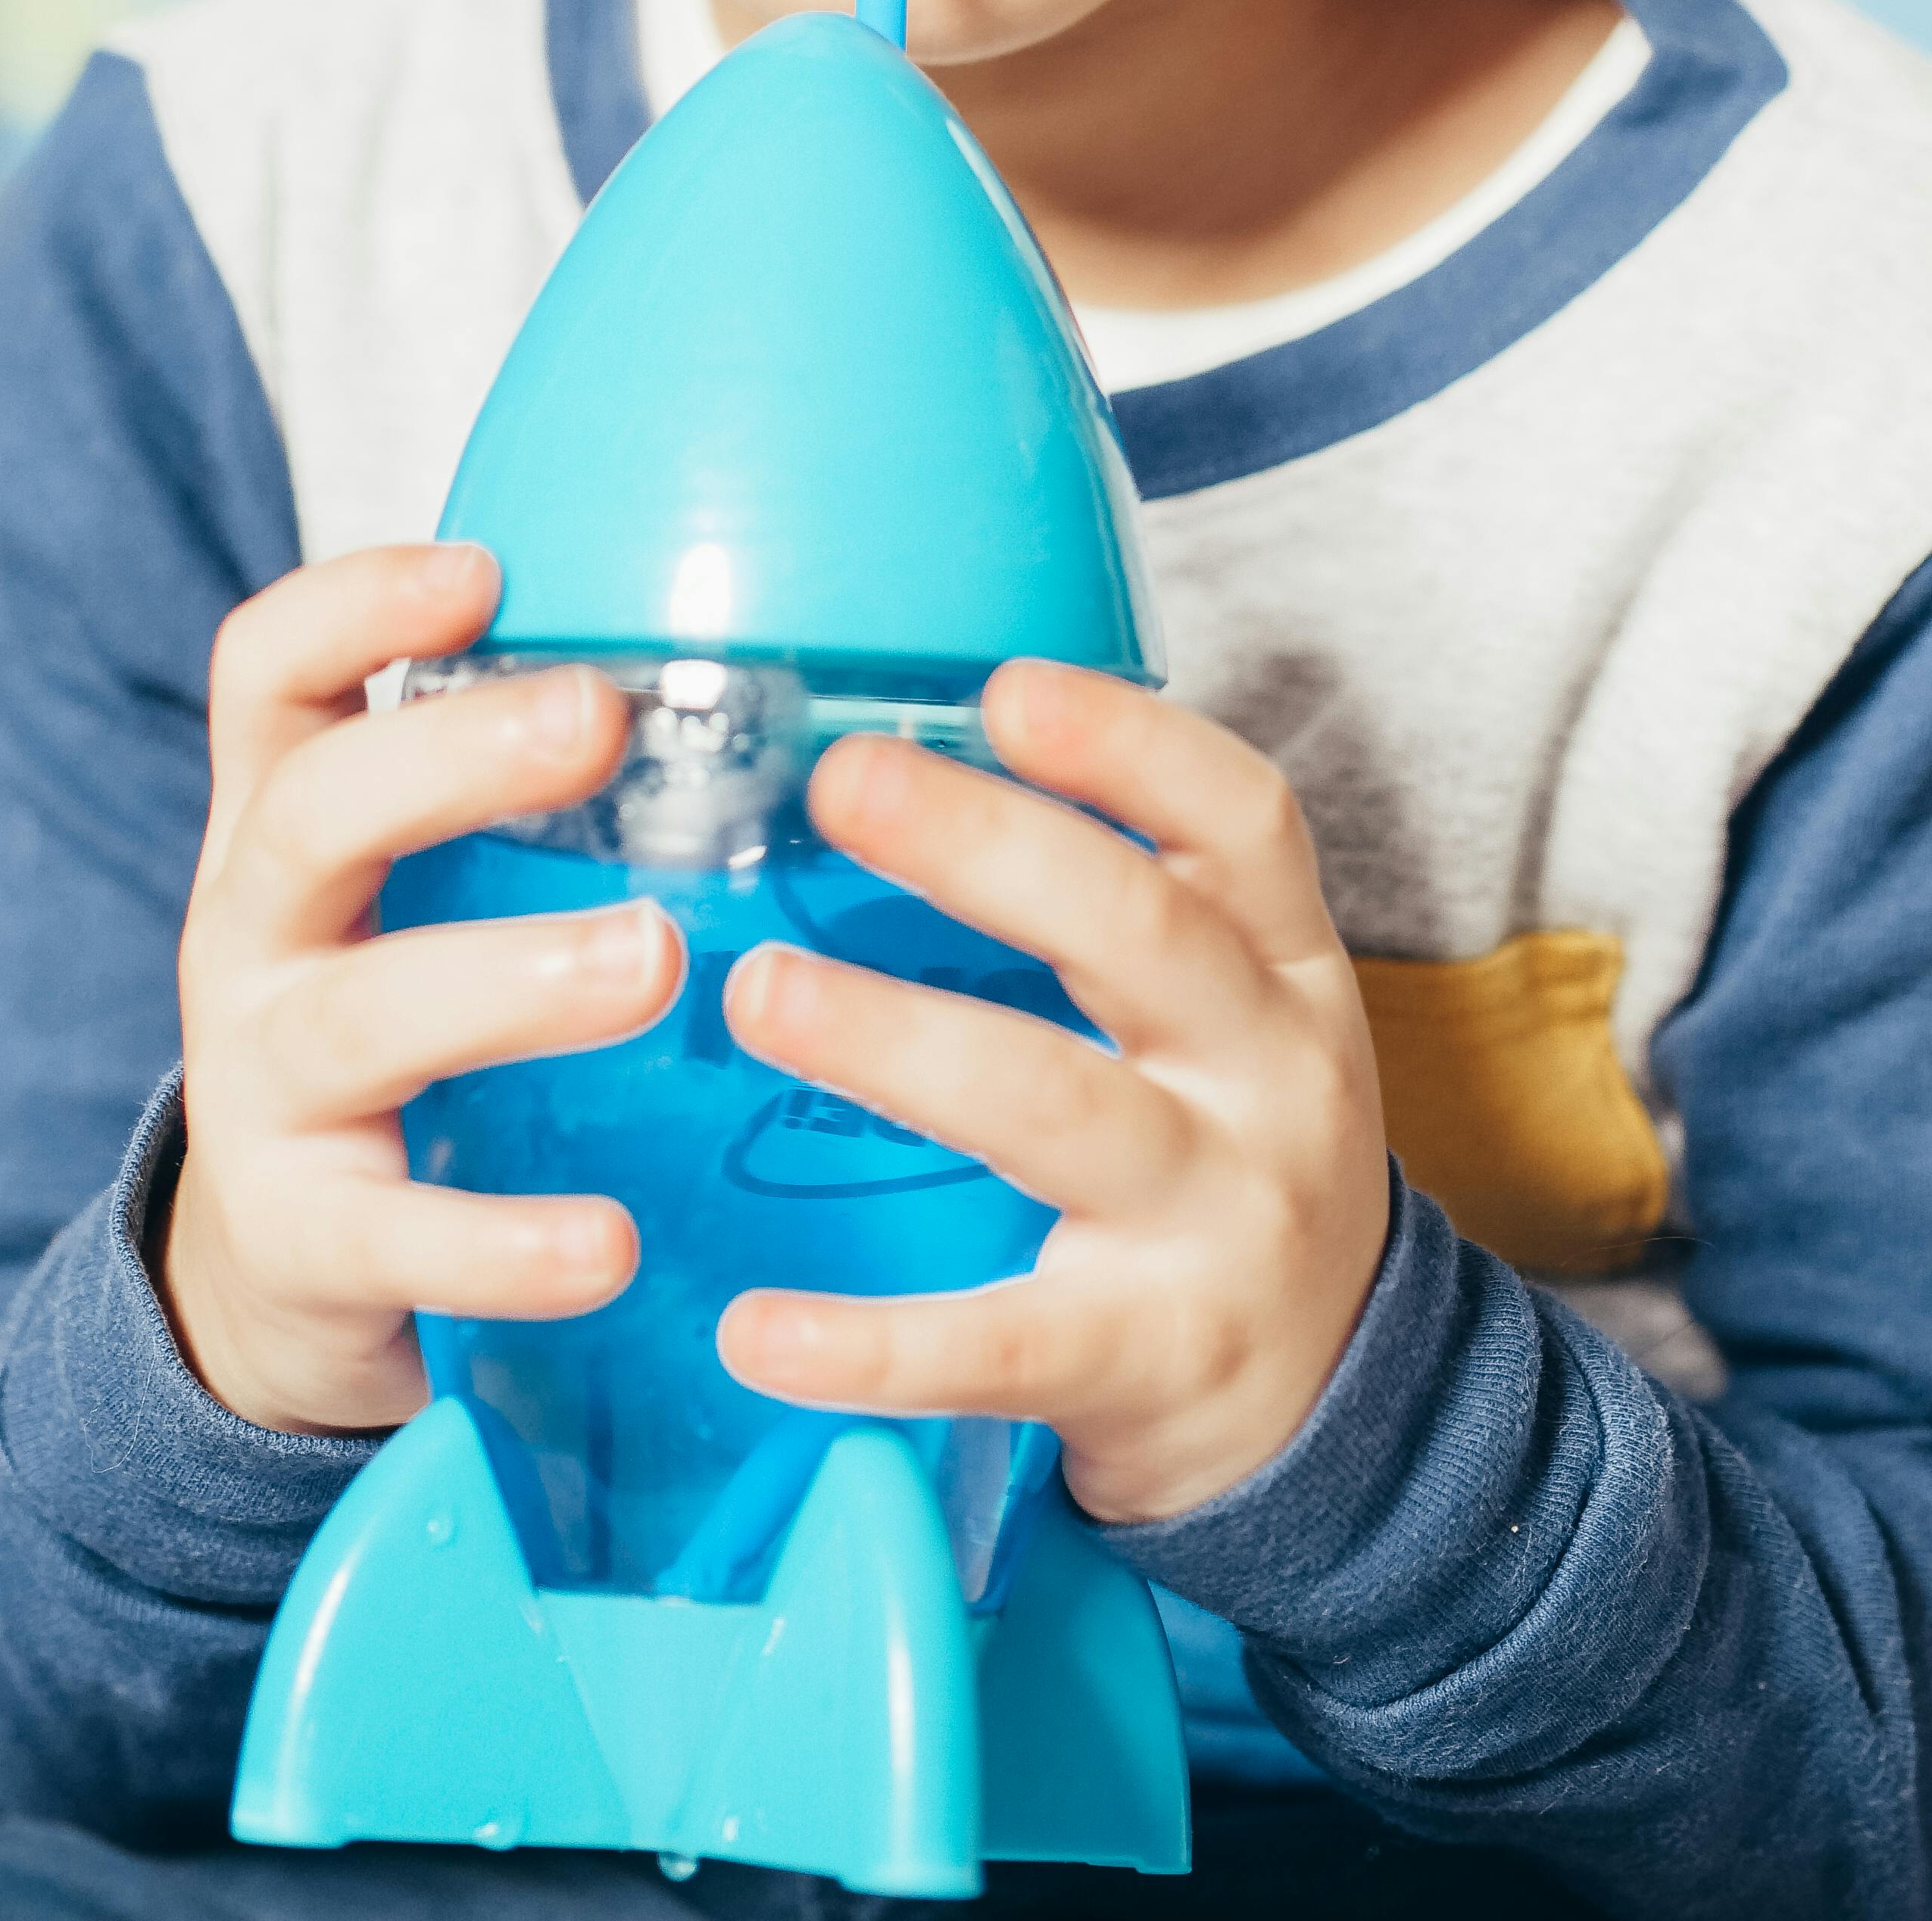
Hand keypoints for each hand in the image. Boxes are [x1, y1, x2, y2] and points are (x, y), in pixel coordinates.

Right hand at [158, 544, 682, 1436]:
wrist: (271, 1270)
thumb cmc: (399, 1021)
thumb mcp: (406, 889)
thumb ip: (514, 792)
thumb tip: (769, 668)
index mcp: (282, 824)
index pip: (267, 672)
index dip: (356, 605)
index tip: (482, 571)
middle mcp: (251, 935)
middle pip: (313, 814)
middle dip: (452, 758)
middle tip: (601, 720)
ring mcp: (263, 1087)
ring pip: (364, 1015)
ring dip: (510, 981)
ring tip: (652, 960)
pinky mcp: (305, 1240)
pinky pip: (399, 1239)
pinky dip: (503, 1241)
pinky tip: (611, 1242)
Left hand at [716, 661, 1387, 1527]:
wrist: (1341, 1411)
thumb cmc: (1229, 1157)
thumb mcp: (1233, 1015)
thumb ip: (1115, 906)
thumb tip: (897, 771)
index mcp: (1285, 968)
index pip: (1242, 820)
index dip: (1131, 745)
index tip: (1006, 686)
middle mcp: (1274, 1076)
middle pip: (1140, 932)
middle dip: (985, 846)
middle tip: (842, 781)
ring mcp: (1224, 1221)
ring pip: (1057, 1109)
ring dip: (898, 1044)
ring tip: (759, 992)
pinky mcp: (1156, 1359)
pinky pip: (1003, 1344)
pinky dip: (875, 1342)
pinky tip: (756, 1332)